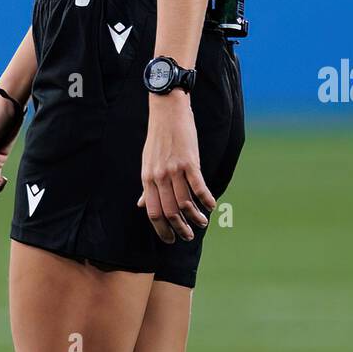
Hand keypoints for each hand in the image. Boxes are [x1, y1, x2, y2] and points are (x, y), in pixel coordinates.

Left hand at [137, 91, 216, 241]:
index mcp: (147, 178)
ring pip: (185, 203)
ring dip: (196, 217)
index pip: (153, 212)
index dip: (162, 230)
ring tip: (202, 223)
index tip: (170, 240)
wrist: (167, 111)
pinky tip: (211, 205)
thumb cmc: (158, 138)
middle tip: (189, 236)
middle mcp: (159, 176)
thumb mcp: (147, 163)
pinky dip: (206, 200)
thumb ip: (147, 186)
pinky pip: (198, 187)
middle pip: (170, 212)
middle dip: (180, 229)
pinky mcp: (189, 161)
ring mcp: (174, 170)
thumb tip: (141, 205)